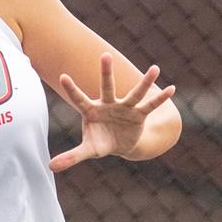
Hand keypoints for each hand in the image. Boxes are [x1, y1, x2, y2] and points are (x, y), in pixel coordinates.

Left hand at [49, 55, 176, 173]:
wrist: (120, 144)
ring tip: (155, 68)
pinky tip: (172, 89)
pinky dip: (161, 99)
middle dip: (106, 72)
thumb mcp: (88, 150)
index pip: (79, 99)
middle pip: (107, 86)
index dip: (71, 89)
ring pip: (134, 93)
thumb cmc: (100, 142)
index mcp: (92, 111)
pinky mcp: (138, 115)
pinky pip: (150, 106)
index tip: (62, 76)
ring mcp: (124, 108)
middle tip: (105, 54)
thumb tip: (50, 167)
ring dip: (145, 82)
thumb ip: (71, 156)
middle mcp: (108, 104)